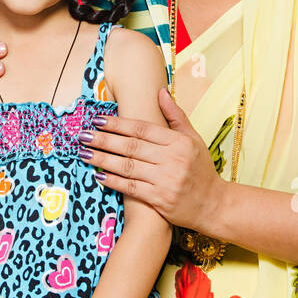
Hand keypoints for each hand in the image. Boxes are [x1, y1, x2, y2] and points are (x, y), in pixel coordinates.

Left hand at [77, 88, 223, 231]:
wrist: (214, 205)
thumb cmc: (201, 169)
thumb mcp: (193, 139)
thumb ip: (176, 116)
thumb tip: (160, 92)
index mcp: (179, 142)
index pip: (142, 129)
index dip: (118, 124)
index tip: (98, 120)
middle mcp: (172, 159)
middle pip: (131, 146)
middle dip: (104, 139)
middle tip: (82, 135)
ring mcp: (165, 181)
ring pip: (127, 167)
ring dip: (103, 159)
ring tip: (83, 152)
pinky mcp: (160, 200)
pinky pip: (131, 188)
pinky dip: (113, 181)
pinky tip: (98, 175)